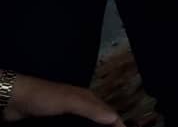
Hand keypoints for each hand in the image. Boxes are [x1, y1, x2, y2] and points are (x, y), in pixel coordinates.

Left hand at [4, 74, 123, 123]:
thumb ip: (91, 109)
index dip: (119, 126)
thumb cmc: (45, 97)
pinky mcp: (56, 125)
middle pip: (100, 122)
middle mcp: (81, 108)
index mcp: (88, 99)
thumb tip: (114, 119)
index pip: (110, 114)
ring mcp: (68, 117)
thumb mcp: (69, 101)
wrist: (14, 100)